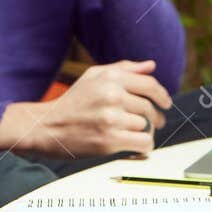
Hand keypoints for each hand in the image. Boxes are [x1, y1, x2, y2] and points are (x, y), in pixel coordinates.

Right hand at [0, 60, 171, 157]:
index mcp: (110, 78)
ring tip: (137, 133)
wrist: (46, 126)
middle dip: (156, 116)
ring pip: (146, 126)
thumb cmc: (72, 101)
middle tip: (157, 122)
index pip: (149, 84)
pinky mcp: (109, 140)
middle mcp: (112, 96)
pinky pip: (143, 143)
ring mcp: (110, 119)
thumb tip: (152, 66)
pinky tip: (138, 145)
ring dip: (145, 131)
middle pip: (149, 107)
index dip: (162, 95)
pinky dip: (144, 146)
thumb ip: (124, 68)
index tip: (166, 103)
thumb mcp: (93, 76)